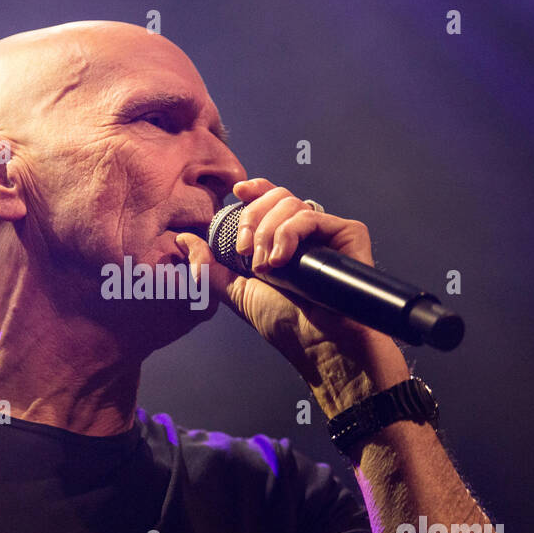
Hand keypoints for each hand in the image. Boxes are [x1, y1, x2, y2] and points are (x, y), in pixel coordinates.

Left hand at [175, 178, 408, 402]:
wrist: (316, 343)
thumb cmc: (284, 323)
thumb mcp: (236, 291)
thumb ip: (209, 266)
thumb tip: (184, 240)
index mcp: (283, 240)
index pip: (272, 198)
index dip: (256, 189)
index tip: (238, 192)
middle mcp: (307, 233)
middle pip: (278, 196)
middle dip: (253, 219)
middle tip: (245, 251)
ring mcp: (328, 233)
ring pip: (292, 203)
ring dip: (268, 232)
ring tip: (266, 266)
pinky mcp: (349, 234)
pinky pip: (312, 216)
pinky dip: (290, 233)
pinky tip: (282, 260)